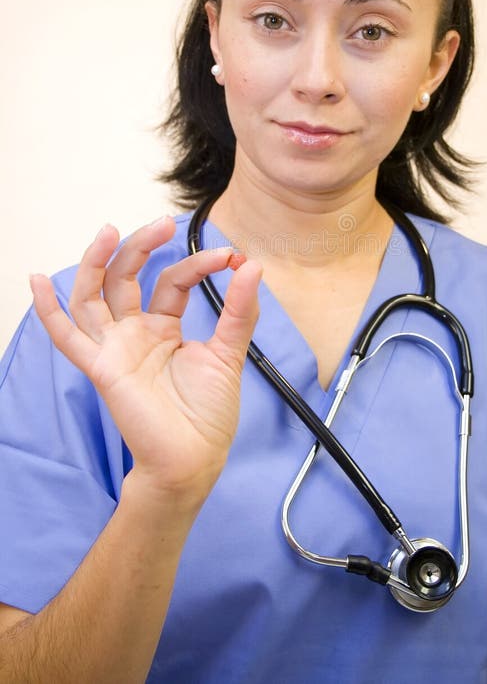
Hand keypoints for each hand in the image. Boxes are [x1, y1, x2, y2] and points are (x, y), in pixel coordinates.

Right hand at [29, 217, 261, 512]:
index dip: (198, 266)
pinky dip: (49, 311)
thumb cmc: (208, 414)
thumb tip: (252, 266)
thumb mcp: (229, 353)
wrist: (194, 460)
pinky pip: (68, 338)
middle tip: (163, 224)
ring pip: (93, 296)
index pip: (172, 282)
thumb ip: (238, 311)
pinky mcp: (103, 368)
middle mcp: (134, 333)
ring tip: (110, 231)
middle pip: (125, 278)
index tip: (231, 257)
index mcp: (163, 328)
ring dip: (96, 263)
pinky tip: (37, 281)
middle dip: (141, 248)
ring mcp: (115, 349)